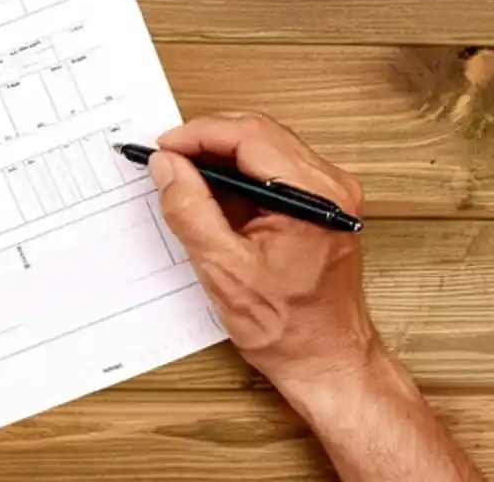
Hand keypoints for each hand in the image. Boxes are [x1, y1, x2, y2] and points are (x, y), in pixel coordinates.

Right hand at [148, 112, 371, 390]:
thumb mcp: (224, 269)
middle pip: (259, 133)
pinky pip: (272, 170)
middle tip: (168, 160)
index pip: (249, 136)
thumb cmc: (290, 328)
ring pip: (264, 147)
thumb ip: (191, 210)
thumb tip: (168, 168)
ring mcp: (327, 195)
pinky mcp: (319, 206)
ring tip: (184, 177)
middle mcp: (329, 187)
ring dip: (220, 155)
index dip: (199, 134)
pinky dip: (237, 173)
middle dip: (207, 140)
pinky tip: (211, 193)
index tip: (165, 148)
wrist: (326, 359)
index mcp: (313, 196)